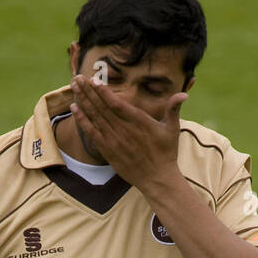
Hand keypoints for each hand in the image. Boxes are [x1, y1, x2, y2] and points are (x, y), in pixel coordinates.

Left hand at [69, 74, 187, 192]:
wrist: (158, 179)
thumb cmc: (166, 153)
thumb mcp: (172, 129)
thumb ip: (173, 109)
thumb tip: (184, 94)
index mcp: (138, 122)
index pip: (117, 104)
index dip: (103, 92)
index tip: (93, 79)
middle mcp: (124, 130)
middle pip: (101, 107)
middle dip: (88, 91)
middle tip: (77, 78)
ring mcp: (115, 141)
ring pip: (95, 117)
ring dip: (83, 101)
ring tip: (73, 87)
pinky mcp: (109, 151)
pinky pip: (92, 133)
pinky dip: (83, 120)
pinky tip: (74, 108)